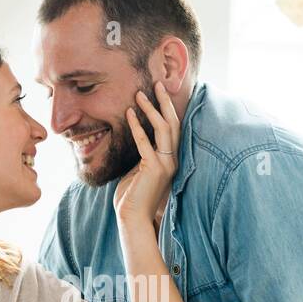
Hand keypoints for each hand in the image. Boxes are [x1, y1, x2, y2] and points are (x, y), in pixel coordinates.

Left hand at [112, 81, 180, 229]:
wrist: (133, 219)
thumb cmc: (132, 197)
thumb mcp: (139, 170)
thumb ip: (143, 154)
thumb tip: (138, 137)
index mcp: (171, 160)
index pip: (173, 129)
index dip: (168, 110)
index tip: (160, 93)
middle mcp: (172, 160)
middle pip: (172, 124)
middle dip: (165, 102)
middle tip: (157, 83)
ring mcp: (166, 164)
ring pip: (163, 129)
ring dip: (151, 109)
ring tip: (140, 93)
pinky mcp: (154, 168)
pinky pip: (145, 141)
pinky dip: (137, 125)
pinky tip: (129, 113)